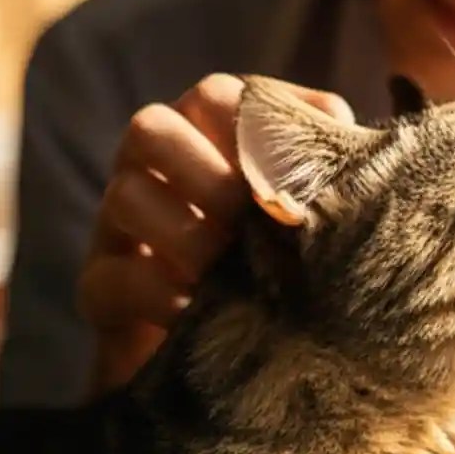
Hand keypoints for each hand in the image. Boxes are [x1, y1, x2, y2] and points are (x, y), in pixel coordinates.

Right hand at [76, 73, 354, 393]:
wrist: (248, 357)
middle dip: (207, 174)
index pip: (217, 96)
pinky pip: (111, 276)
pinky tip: (201, 311)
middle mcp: (157, 167)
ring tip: (230, 269)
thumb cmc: (292, 261)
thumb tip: (355, 146)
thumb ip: (330, 171)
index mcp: (212, 134)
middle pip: (150, 128)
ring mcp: (120, 225)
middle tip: (253, 221)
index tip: (294, 179)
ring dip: (186, 233)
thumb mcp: (317, 211)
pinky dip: (159, 292)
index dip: (253, 127)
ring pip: (125, 195)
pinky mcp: (100, 287)